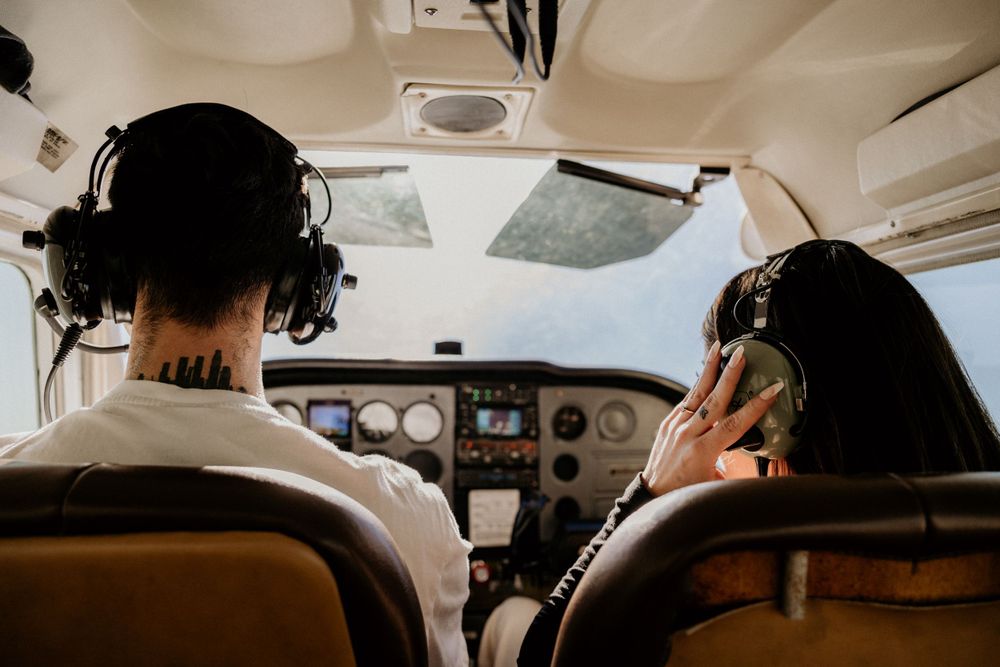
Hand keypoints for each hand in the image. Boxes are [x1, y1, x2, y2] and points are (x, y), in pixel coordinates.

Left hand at [641, 340, 784, 496]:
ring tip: (719, 349)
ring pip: (697, 392)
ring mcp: (675, 426)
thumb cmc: (687, 492)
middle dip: (729, 374)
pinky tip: (708, 372)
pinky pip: (687, 400)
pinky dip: (699, 385)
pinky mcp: (668, 423)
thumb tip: (757, 457)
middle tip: (741, 354)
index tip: (771, 390)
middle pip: (713, 399)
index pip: (734, 424)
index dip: (755, 406)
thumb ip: (737, 469)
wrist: (654, 494)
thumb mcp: (717, 484)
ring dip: (709, 369)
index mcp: (702, 451)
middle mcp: (687, 435)